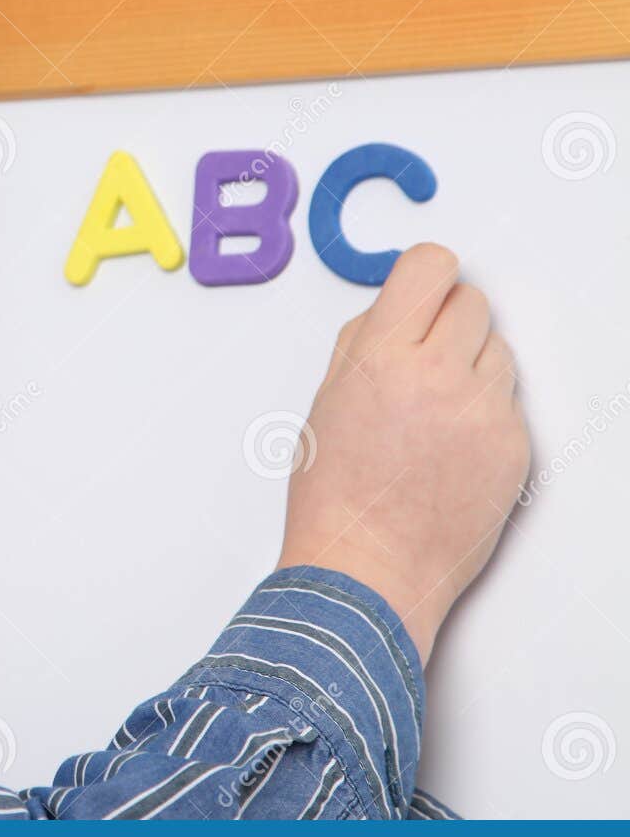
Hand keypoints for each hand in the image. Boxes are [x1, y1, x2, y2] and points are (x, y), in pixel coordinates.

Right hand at [277, 243, 530, 664]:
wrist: (369, 570)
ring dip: (471, 366)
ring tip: (435, 411)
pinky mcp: (513, 445)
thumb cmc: (336, 497)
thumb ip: (361, 344)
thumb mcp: (324, 401)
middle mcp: (437, 375)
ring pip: (497, 350)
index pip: (430, 266)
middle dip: (448, 323)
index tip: (423, 293)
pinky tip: (451, 447)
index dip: (426, 277)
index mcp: (379, 357)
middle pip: (472, 302)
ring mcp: (482, 411)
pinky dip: (484, 413)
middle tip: (424, 359)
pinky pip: (509, 401)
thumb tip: (395, 309)